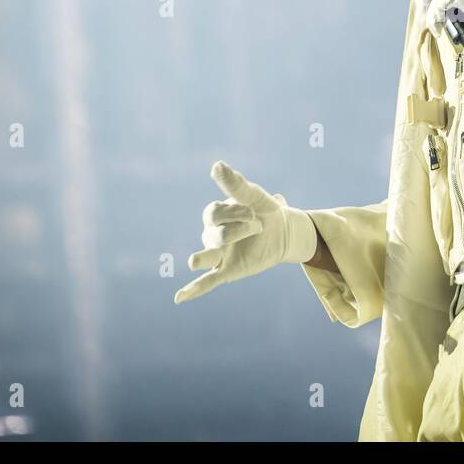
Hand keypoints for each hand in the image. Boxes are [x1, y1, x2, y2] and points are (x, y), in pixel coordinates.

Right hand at [173, 161, 318, 303]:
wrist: (284, 232)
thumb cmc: (266, 210)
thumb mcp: (255, 197)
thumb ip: (236, 185)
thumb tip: (216, 165)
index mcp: (215, 214)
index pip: (213, 213)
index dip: (234, 213)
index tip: (254, 211)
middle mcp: (211, 234)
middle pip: (214, 234)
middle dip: (238, 230)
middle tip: (258, 226)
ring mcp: (218, 254)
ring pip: (208, 255)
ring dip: (207, 256)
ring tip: (195, 261)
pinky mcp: (226, 271)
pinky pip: (207, 281)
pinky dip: (193, 289)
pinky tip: (179, 298)